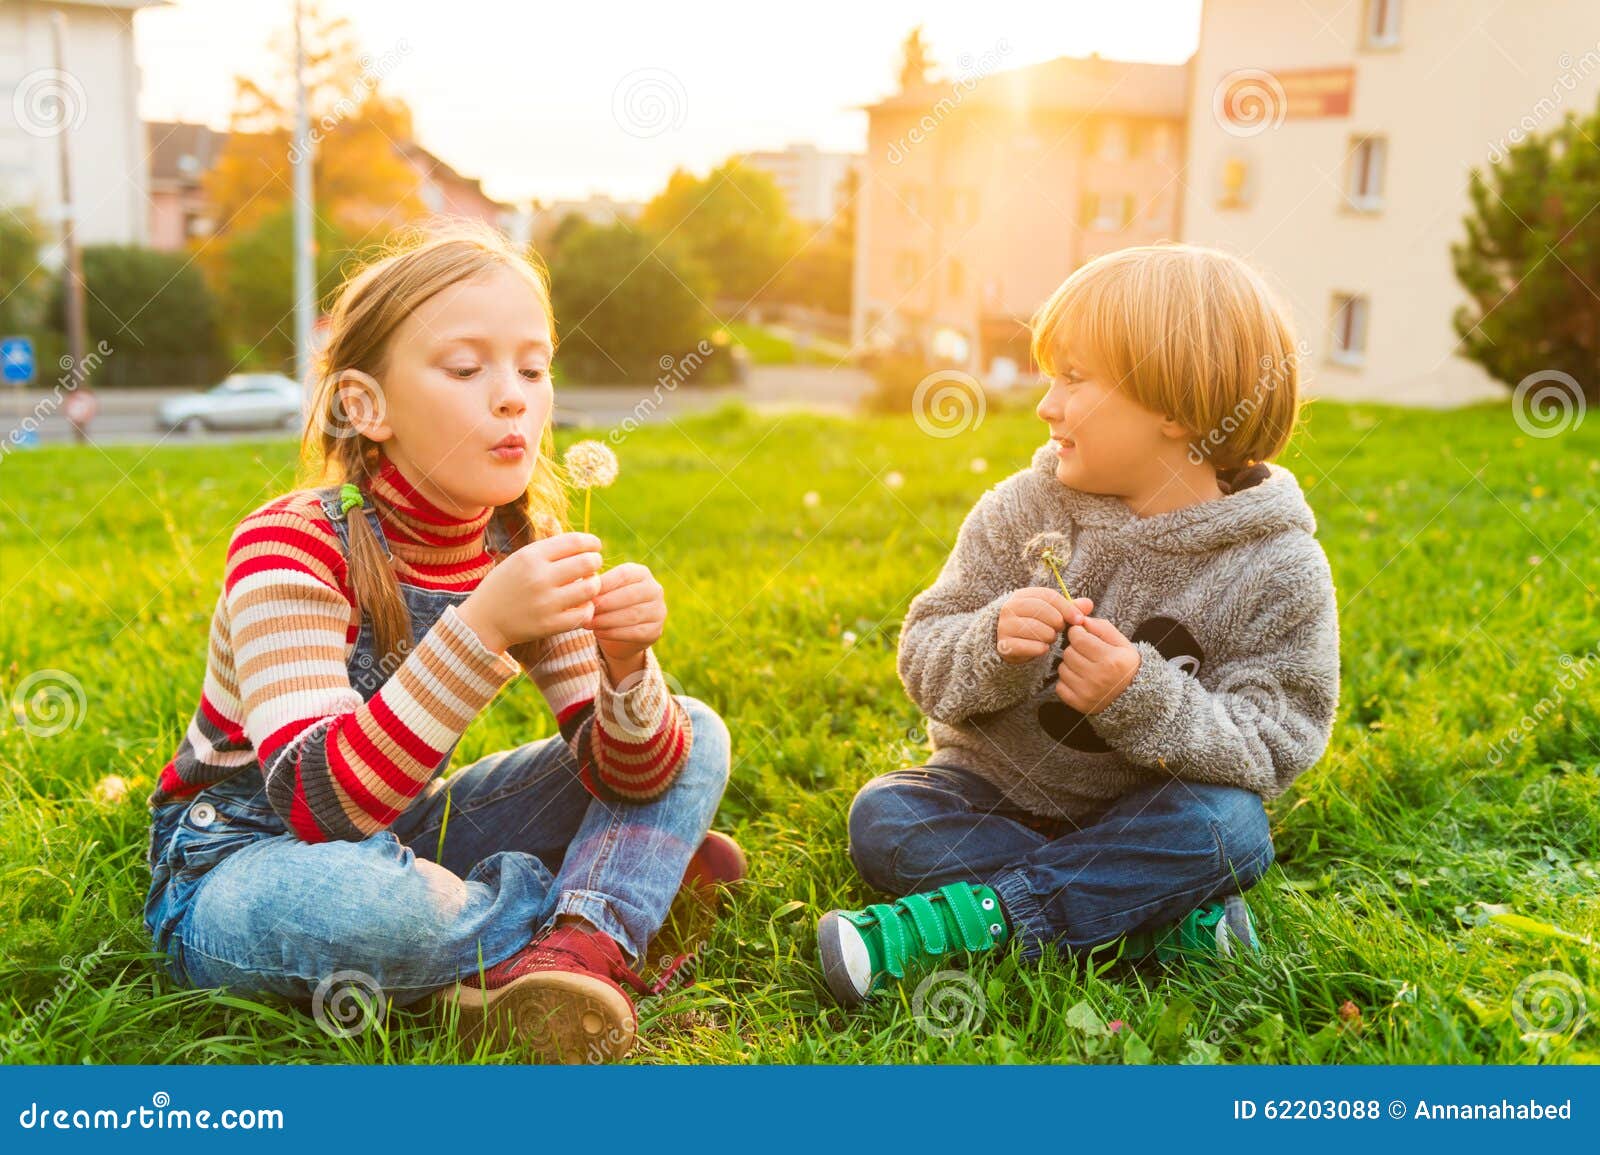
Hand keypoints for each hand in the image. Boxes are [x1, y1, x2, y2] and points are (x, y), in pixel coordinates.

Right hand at [456, 532, 602, 653]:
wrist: (483, 621)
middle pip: (587, 562)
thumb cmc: (506, 585)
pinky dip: (587, 607)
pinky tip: (581, 604)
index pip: (574, 541)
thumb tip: (582, 539)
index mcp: (530, 556)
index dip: (591, 541)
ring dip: (593, 584)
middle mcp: (539, 578)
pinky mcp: (550, 625)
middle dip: (595, 561)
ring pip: (590, 588)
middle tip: (593, 565)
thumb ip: (549, 547)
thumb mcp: (520, 558)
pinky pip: (584, 613)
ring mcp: (545, 603)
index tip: (595, 546)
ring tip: (588, 584)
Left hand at [589, 562, 665, 667]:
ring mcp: (658, 611)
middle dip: (605, 603)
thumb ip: (595, 583)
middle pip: (630, 595)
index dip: (605, 583)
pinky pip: (635, 632)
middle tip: (586, 610)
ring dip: (607, 620)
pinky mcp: (655, 631)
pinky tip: (598, 633)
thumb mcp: (603, 590)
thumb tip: (583, 582)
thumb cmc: (607, 604)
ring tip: (588, 623)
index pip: (624, 574)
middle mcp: (655, 590)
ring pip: (632, 615)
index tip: (585, 592)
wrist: (620, 633)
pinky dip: (614, 633)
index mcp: (642, 573)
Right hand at [996, 588, 1093, 663]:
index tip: (1079, 620)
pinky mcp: (1004, 644)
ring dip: (1049, 636)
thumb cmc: (1036, 625)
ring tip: (1049, 638)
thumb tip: (1088, 604)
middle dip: (1057, 622)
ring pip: (1036, 629)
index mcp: (1022, 595)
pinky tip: (1043, 648)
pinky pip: (1027, 646)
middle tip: (1059, 630)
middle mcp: (1010, 608)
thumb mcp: (1052, 613)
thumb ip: (1070, 608)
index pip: (1048, 596)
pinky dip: (1039, 648)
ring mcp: (1004, 626)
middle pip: (1042, 611)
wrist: (1013, 645)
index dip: (1067, 608)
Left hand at [1055, 616, 1140, 713]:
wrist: (1134, 696)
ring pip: (1062, 669)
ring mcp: (1088, 693)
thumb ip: (1102, 627)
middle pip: (1068, 653)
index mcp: (1111, 660)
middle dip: (1075, 649)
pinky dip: (1067, 682)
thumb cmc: (1125, 665)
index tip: (1083, 636)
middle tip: (1086, 654)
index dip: (1078, 633)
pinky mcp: (1079, 704)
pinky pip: (1060, 687)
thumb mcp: (1122, 643)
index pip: (1078, 637)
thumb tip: (1081, 620)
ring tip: (1084, 667)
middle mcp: (1099, 677)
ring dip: (1070, 665)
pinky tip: (1080, 680)